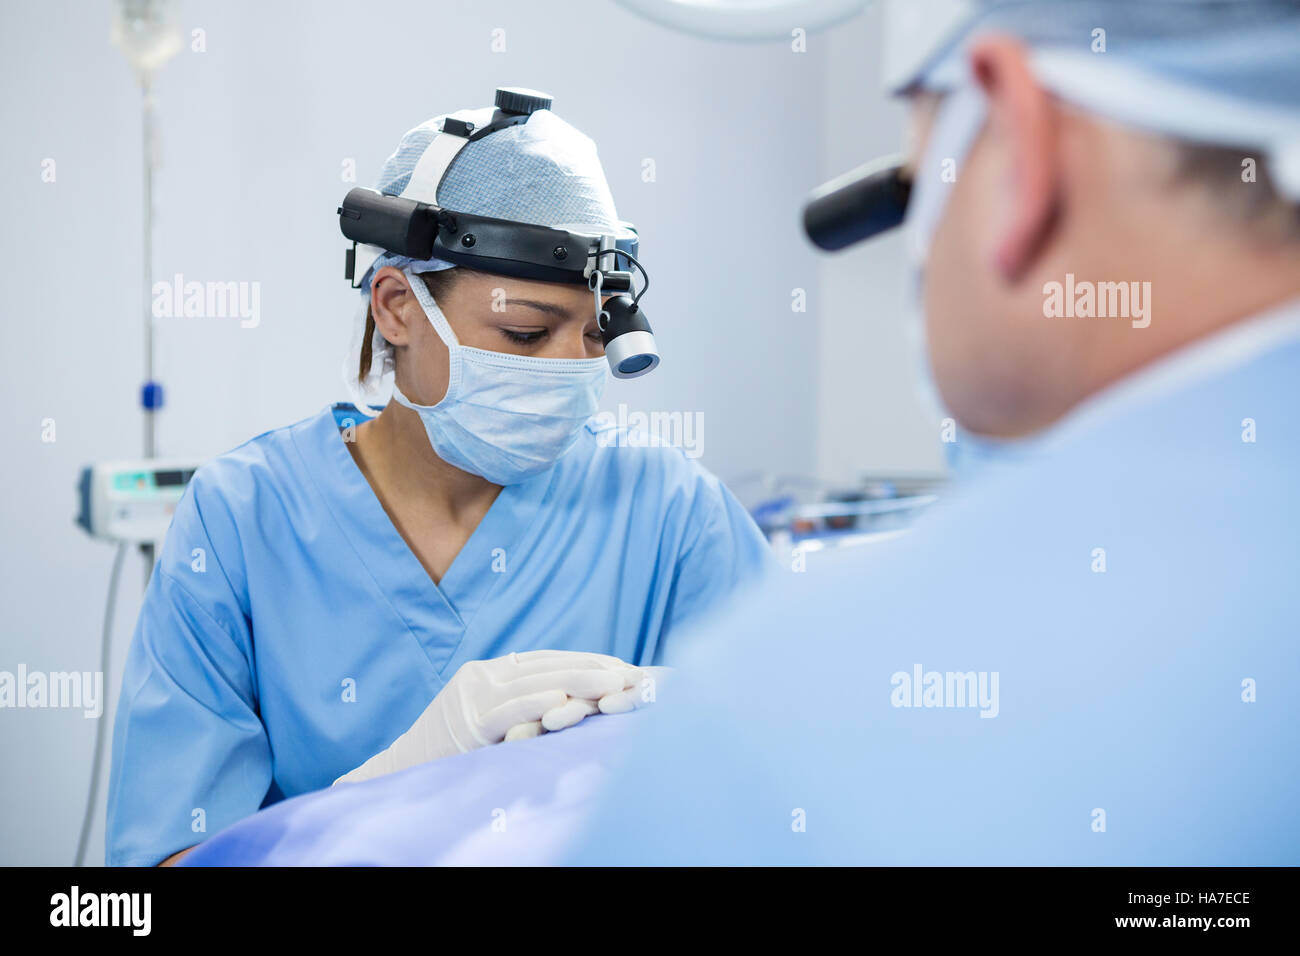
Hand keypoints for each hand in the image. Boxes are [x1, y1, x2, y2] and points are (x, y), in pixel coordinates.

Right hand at [333, 650, 642, 784]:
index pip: (549, 661)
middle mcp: (482, 677)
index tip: (625, 667)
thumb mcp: (485, 718)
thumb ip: (519, 705)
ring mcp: (472, 697)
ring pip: (535, 683)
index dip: (588, 662)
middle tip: (632, 672)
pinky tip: (566, 702)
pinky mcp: (466, 724)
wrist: (396, 773)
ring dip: (578, 682)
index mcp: (490, 672)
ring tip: (614, 683)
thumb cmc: (447, 752)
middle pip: (548, 667)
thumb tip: (574, 703)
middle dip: (593, 669)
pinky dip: (537, 704)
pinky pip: (507, 711)